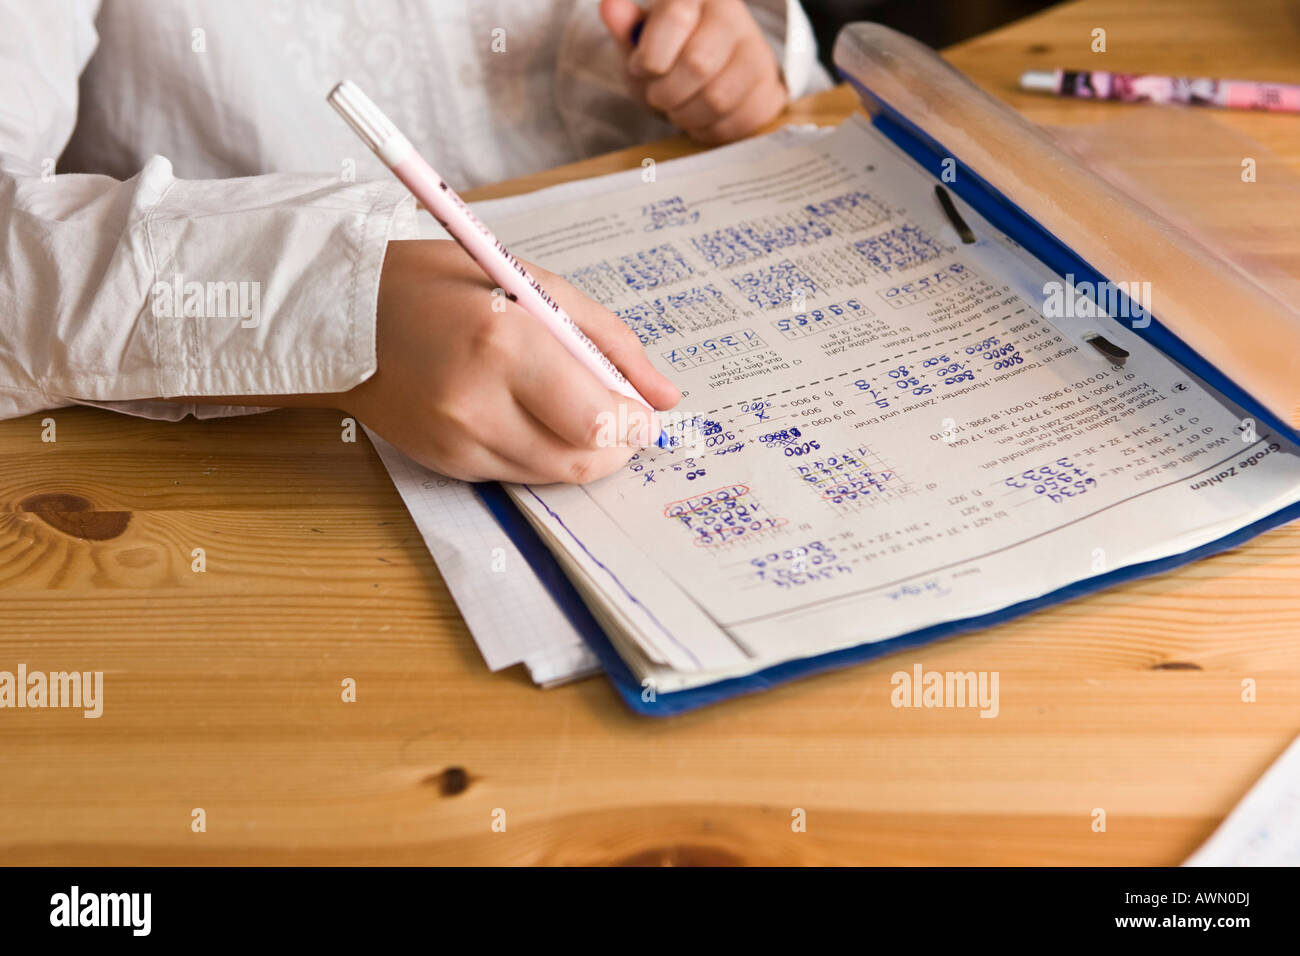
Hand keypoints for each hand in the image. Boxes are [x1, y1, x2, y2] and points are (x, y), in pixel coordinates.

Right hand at [342, 239, 679, 482]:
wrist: (342, 310)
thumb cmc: (442, 283)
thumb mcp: (535, 283)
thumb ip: (609, 340)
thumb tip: (665, 396)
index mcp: (506, 343)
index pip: (598, 420)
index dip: (634, 425)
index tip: (641, 410)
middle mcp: (478, 402)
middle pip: (582, 460)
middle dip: (615, 446)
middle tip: (618, 415)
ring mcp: (456, 439)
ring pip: (552, 475)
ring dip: (578, 451)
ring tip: (570, 407)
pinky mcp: (443, 461)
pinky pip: (514, 474)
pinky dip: (537, 453)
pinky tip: (525, 414)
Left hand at [600, 0, 787, 144]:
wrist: (714, 71)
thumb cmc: (668, 54)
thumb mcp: (640, 39)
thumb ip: (625, 27)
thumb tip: (610, 6)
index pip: (675, 18)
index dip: (651, 56)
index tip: (645, 67)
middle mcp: (734, 18)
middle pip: (697, 64)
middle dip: (667, 92)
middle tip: (660, 94)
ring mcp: (758, 54)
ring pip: (718, 98)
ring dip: (687, 115)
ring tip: (680, 106)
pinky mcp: (771, 90)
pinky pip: (737, 123)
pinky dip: (710, 130)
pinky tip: (702, 117)